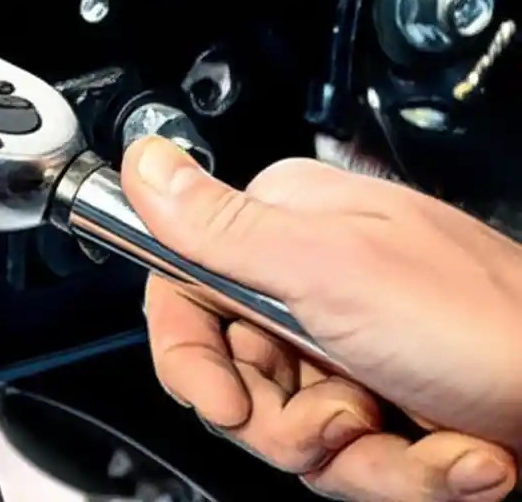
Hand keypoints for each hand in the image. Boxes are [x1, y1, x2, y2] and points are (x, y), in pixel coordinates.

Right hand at [124, 135, 521, 500]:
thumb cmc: (489, 327)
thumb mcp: (331, 271)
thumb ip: (220, 226)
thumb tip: (143, 160)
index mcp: (288, 226)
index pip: (180, 288)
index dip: (189, 358)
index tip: (219, 398)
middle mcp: (312, 281)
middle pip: (232, 375)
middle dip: (288, 423)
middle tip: (343, 417)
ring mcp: (347, 344)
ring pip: (288, 428)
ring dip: (358, 458)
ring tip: (412, 433)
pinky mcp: (380, 399)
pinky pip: (345, 460)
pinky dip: (400, 474)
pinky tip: (454, 452)